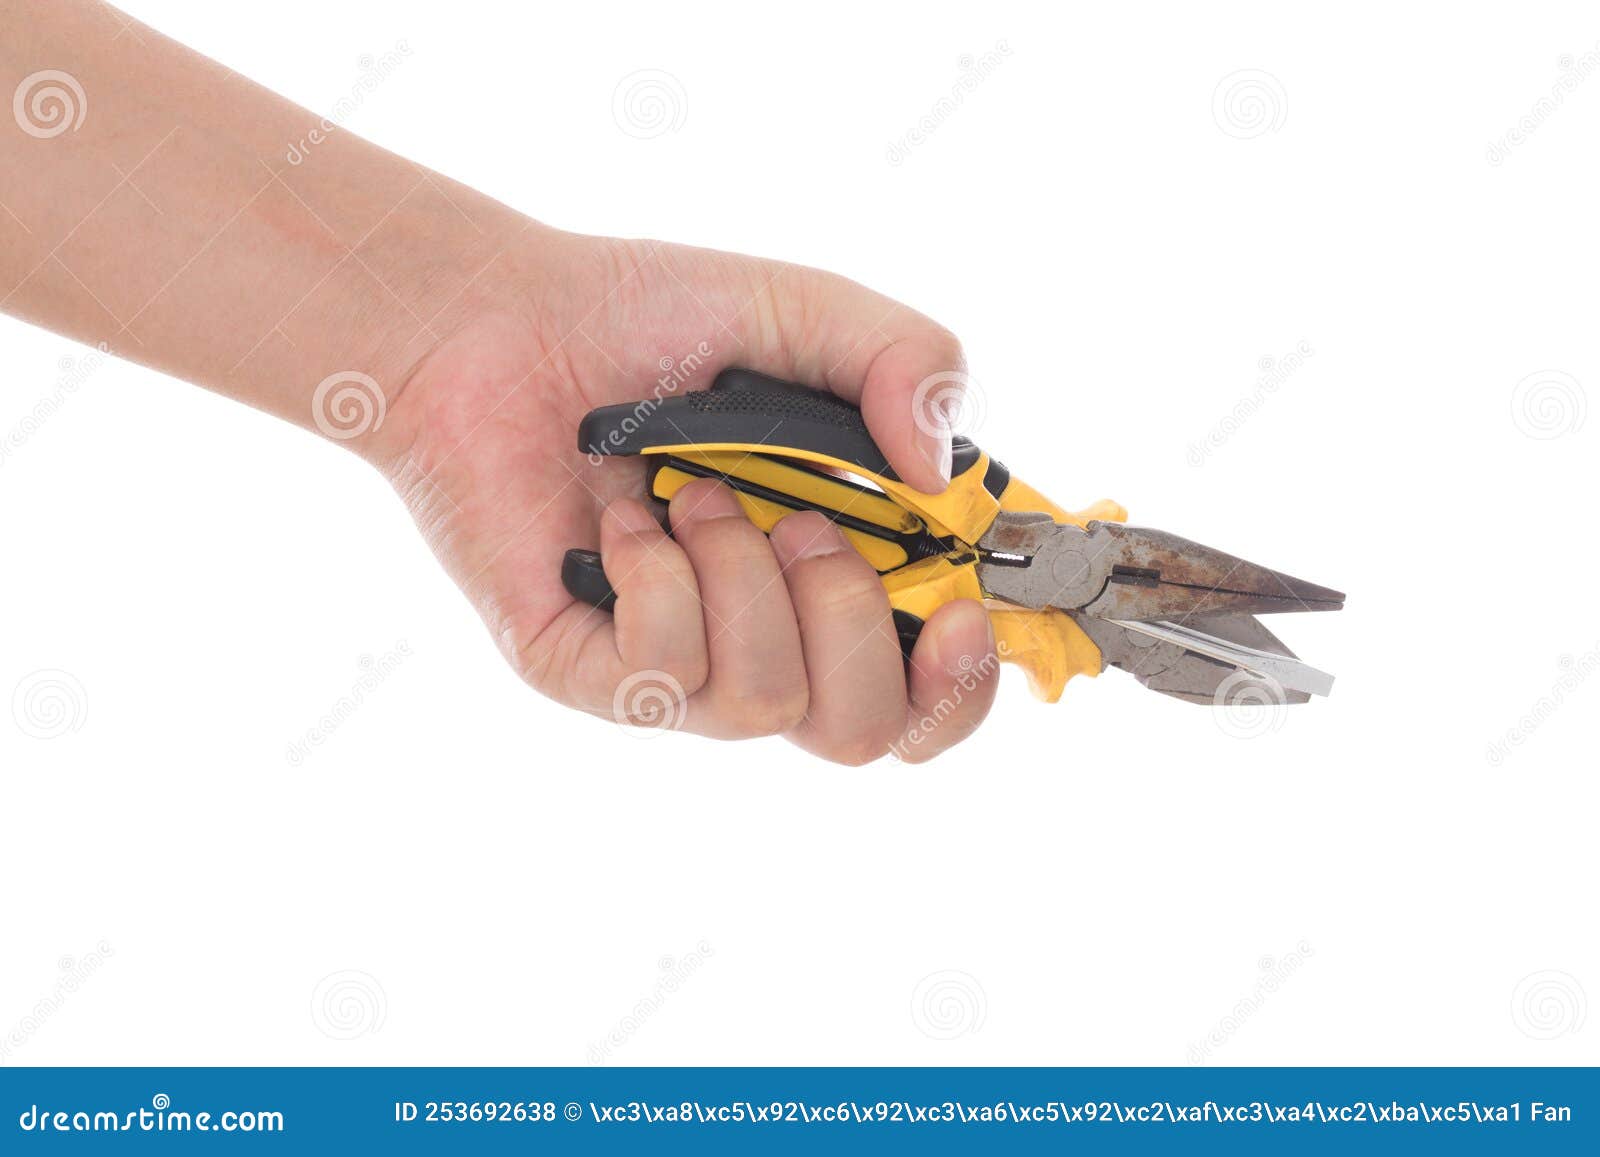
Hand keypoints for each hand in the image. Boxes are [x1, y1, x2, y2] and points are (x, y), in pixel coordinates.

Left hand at [368, 229, 999, 763]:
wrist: (499, 317)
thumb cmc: (653, 320)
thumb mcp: (810, 314)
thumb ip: (910, 365)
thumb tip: (944, 481)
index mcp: (836, 572)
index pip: (926, 694)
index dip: (964, 682)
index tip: (961, 615)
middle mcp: (764, 635)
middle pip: (864, 733)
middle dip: (851, 618)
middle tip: (798, 521)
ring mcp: (676, 662)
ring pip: (768, 702)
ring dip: (746, 579)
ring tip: (691, 495)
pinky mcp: (588, 668)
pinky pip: (663, 675)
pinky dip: (660, 581)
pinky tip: (623, 522)